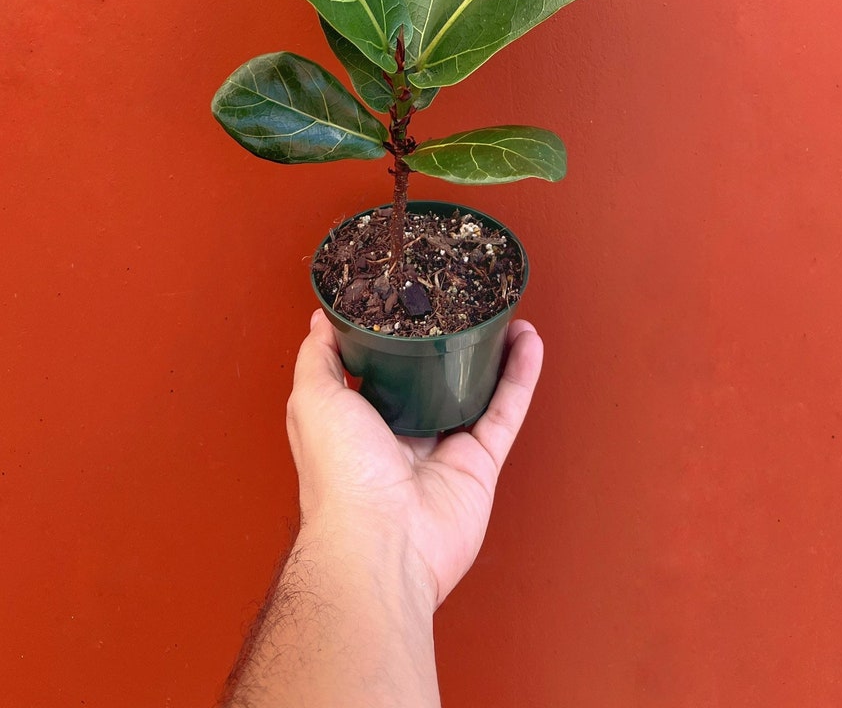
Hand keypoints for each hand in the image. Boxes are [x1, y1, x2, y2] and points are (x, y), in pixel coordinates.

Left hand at [286, 309, 543, 607]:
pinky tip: (529, 342)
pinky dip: (520, 377)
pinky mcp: (479, 465)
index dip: (392, 336)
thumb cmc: (339, 477)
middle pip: (431, 379)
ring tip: (500, 313)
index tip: (406, 299)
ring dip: (491, 352)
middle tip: (460, 303)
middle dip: (446, 344)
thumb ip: (318, 357)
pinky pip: (505, 413)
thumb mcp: (313, 400)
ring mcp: (444, 449)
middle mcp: (401, 435)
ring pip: (474, 390)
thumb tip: (322, 319)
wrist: (382, 542)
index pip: (378, 371)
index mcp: (359, 422)